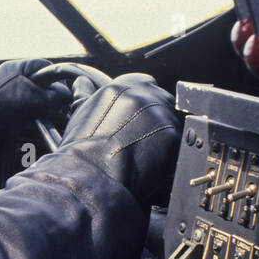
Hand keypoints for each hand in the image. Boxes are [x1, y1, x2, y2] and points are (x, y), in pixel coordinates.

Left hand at [0, 59, 69, 145]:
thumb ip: (51, 95)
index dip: (60, 83)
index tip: (68, 96)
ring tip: (31, 122)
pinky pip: (25, 122)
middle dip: (49, 105)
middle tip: (52, 113)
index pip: (50, 70)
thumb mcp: (26, 95)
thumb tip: (67, 95)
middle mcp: (17, 82)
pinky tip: (19, 130)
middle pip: (46, 92)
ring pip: (37, 109)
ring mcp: (12, 100)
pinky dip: (25, 127)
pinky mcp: (7, 117)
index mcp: (21, 69)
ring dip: (37, 119)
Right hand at [57, 73, 180, 208]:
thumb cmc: (82, 150)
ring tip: (146, 153)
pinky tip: (155, 162)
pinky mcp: (173, 135)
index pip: (144, 83)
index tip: (139, 115)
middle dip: (156, 117)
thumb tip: (82, 82)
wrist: (92, 176)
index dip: (143, 100)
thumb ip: (86, 94)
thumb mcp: (79, 114)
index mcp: (120, 86)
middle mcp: (142, 94)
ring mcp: (160, 113)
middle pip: (163, 100)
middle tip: (143, 138)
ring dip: (165, 134)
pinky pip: (179, 140)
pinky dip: (171, 152)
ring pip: (173, 119)